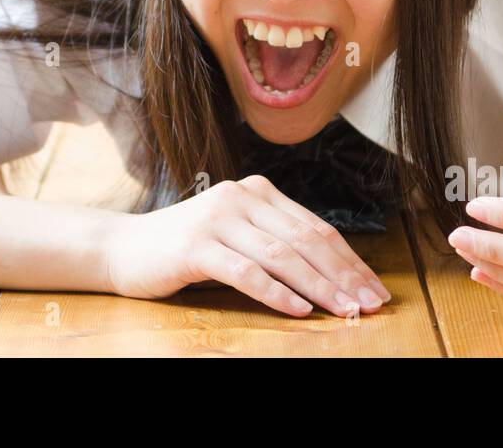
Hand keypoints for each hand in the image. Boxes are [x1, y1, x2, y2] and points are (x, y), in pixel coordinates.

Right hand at [104, 174, 391, 317]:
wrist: (126, 248)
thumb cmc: (188, 248)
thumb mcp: (237, 235)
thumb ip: (275, 241)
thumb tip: (334, 274)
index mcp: (257, 191)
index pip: (316, 228)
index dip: (350, 260)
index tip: (376, 289)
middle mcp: (241, 197)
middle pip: (305, 241)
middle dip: (344, 276)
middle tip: (372, 305)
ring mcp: (217, 219)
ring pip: (281, 256)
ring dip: (319, 287)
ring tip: (345, 311)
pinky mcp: (196, 246)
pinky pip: (246, 272)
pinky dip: (277, 293)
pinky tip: (300, 310)